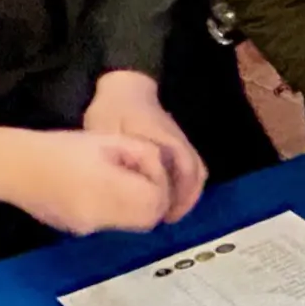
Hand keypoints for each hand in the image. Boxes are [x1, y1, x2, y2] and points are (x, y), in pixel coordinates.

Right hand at [0, 126, 178, 235]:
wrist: (15, 168)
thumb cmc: (63, 147)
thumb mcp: (111, 141)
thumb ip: (144, 157)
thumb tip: (161, 178)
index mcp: (106, 187)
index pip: (155, 202)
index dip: (162, 187)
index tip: (151, 171)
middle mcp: (98, 215)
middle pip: (148, 219)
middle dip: (154, 200)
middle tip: (143, 178)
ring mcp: (87, 228)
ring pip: (132, 225)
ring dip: (138, 207)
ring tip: (122, 181)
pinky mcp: (78, 233)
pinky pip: (113, 225)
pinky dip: (119, 211)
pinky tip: (104, 192)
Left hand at [85, 70, 205, 220]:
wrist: (124, 87)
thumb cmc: (113, 110)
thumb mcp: (107, 132)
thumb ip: (116, 156)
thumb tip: (123, 186)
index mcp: (164, 140)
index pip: (185, 168)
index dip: (180, 195)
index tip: (166, 215)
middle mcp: (178, 142)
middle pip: (197, 172)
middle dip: (187, 199)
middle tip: (168, 218)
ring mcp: (180, 142)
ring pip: (195, 170)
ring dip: (186, 192)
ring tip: (168, 211)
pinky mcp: (175, 144)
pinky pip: (188, 166)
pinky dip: (182, 183)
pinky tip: (165, 195)